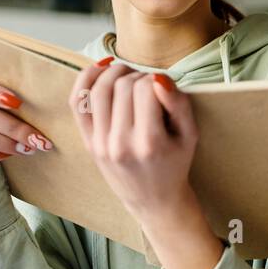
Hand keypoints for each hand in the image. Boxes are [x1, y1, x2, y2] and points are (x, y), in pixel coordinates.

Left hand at [68, 58, 198, 224]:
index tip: (162, 88)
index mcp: (150, 143)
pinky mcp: (89, 143)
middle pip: (123, 87)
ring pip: (100, 90)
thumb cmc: (175, 164)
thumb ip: (179, 104)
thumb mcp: (190, 136)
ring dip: (114, 73)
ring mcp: (100, 144)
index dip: (155, 79)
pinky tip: (100, 69)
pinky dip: (85, 79)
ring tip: (128, 75)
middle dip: (137, 76)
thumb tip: (158, 78)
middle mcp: (121, 144)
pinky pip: (78, 102)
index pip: (146, 88)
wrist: (154, 199)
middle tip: (148, 85)